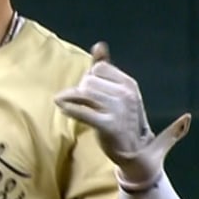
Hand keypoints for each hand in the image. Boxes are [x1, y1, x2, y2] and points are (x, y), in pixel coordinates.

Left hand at [53, 42, 190, 190]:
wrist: (136, 154)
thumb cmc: (124, 121)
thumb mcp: (120, 92)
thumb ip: (107, 68)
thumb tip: (98, 45)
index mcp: (130, 84)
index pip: (99, 68)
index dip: (90, 78)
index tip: (89, 92)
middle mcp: (126, 94)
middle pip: (90, 80)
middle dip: (80, 90)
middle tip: (82, 103)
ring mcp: (119, 110)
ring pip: (85, 94)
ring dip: (71, 98)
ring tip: (66, 104)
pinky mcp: (109, 126)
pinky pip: (83, 112)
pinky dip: (70, 108)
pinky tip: (62, 108)